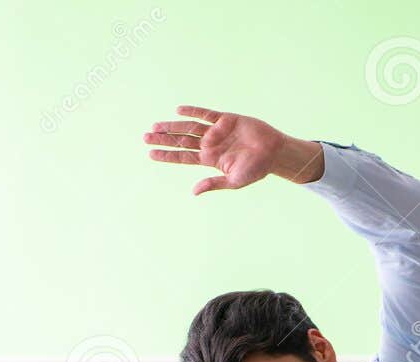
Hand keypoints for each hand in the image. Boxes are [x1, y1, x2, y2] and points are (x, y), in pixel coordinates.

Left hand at [143, 106, 319, 194]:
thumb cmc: (256, 170)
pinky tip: (178, 110)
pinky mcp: (226, 119)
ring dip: (172, 126)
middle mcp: (210, 144)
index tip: (150, 154)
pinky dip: (193, 111)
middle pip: (182, 141)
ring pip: (189, 127)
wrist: (274, 153)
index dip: (167, 155)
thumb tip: (193, 192)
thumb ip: (213, 184)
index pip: (183, 157)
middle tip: (145, 137)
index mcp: (210, 160)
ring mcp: (216, 131)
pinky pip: (206, 114)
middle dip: (164, 139)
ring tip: (155, 126)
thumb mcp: (233, 181)